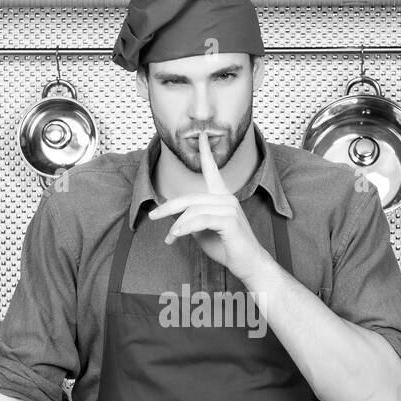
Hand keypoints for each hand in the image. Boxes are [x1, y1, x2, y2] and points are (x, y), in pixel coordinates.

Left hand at [148, 133, 273, 281]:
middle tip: (153, 216)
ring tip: (170, 239)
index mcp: (222, 197)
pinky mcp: (229, 221)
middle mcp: (227, 198)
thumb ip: (191, 220)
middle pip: (190, 197)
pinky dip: (185, 228)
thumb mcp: (203, 232)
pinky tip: (177, 236)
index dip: (206, 152)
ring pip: (193, 211)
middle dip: (168, 207)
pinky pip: (200, 221)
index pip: (212, 170)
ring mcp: (229, 208)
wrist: (248, 264)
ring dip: (177, 226)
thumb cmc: (226, 248)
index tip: (201, 135)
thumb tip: (174, 216)